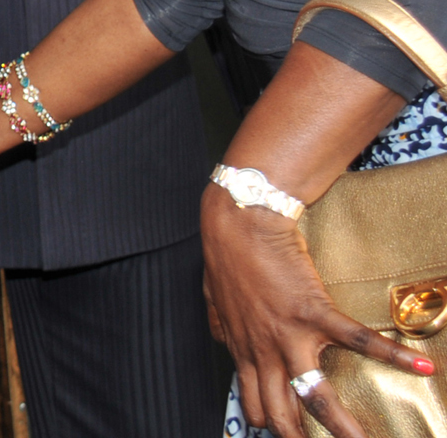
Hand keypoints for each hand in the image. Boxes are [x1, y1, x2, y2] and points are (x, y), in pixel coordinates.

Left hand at [202, 185, 432, 437]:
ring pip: (317, 396)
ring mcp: (290, 335)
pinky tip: (421, 367)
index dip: (271, 425)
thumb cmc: (228, 256)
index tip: (285, 435)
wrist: (240, 220)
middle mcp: (265, 351)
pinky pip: (359, 341)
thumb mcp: (216, 300)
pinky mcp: (314, 311)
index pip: (256, 404)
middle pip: (284, 413)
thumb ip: (223, 326)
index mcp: (243, 350)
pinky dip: (393, 355)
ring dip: (344, 427)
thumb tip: (224, 339)